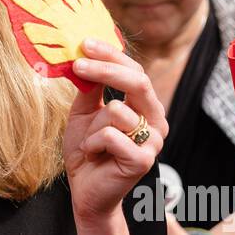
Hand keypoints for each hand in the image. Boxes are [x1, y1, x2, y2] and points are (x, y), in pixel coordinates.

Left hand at [63, 38, 167, 230]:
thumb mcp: (84, 113)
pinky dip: (92, 144)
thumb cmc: (88, 150)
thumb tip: (86, 56)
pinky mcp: (143, 160)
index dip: (111, 54)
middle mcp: (156, 120)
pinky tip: (94, 155)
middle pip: (138, 81)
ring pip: (117, 111)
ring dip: (91, 126)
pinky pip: (110, 136)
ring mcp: (153, 141)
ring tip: (89, 143)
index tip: (85, 43)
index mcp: (145, 106)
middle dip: (105, 69)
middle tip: (78, 63)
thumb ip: (90, 88)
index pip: (134, 70)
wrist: (86, 191)